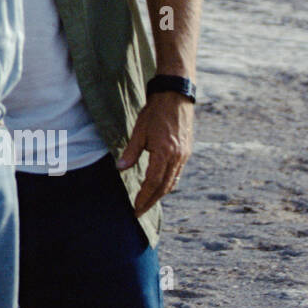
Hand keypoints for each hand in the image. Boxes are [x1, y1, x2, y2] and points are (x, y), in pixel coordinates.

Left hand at [117, 88, 194, 216]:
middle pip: (164, 187)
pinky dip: (168, 183)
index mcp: (165, 152)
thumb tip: (120, 168)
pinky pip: (177, 173)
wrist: (176, 96)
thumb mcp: (139, 131)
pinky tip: (160, 187)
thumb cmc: (155, 112)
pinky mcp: (186, 151)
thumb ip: (131, 151)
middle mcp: (177, 157)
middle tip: (139, 212)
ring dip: (160, 194)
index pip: (153, 182)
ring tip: (147, 203)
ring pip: (173, 181)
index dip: (144, 196)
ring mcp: (184, 155)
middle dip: (151, 201)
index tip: (135, 207)